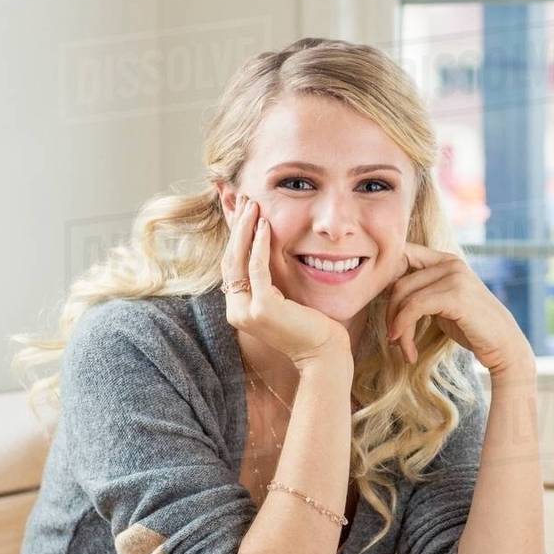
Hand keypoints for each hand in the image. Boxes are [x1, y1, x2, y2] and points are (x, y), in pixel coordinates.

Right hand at [222, 194, 349, 368]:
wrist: (324, 354)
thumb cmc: (311, 326)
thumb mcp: (284, 299)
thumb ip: (271, 280)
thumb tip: (267, 252)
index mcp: (238, 308)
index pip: (231, 264)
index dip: (234, 235)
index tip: (242, 210)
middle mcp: (236, 311)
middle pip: (230, 259)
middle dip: (236, 226)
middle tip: (244, 199)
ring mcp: (246, 311)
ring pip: (238, 261)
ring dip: (245, 229)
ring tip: (253, 205)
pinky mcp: (263, 309)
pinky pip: (257, 269)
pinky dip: (259, 245)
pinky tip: (265, 225)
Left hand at [384, 243, 533, 375]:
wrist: (503, 345)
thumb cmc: (471, 327)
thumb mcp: (441, 303)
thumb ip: (420, 291)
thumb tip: (383, 290)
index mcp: (445, 259)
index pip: (402, 255)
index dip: (385, 281)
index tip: (386, 312)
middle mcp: (450, 262)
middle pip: (398, 281)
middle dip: (390, 314)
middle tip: (393, 339)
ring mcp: (454, 276)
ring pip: (403, 296)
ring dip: (397, 327)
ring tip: (402, 348)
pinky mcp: (455, 294)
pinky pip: (414, 308)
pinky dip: (404, 330)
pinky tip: (409, 350)